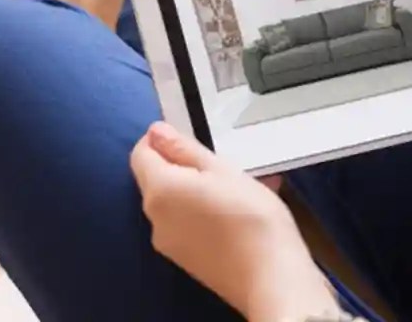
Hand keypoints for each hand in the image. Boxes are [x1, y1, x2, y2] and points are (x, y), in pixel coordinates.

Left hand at [130, 122, 338, 321]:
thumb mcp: (222, 170)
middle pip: (156, 180)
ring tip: (235, 188)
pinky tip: (235, 212)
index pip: (140, 154)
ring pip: (173, 203)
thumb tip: (155, 131)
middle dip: (181, 166)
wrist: (270, 279)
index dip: (159, 140)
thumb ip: (184, 149)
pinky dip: (202, 212)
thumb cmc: (250, 217)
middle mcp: (155, 218)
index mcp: (160, 191)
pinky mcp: (185, 260)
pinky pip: (185, 225)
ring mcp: (168, 243)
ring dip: (195, 189)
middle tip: (220, 164)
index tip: (188, 138)